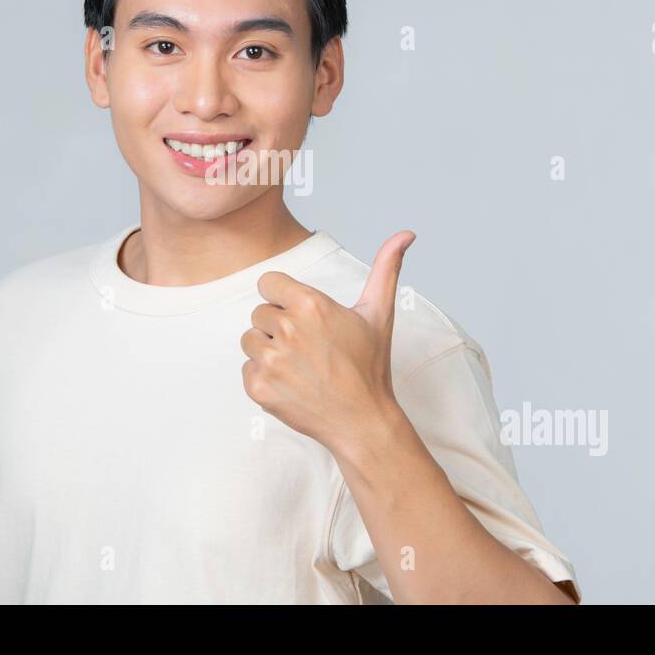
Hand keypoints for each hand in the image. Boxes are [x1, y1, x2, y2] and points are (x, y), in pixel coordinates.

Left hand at [240, 230, 415, 453]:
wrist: (362, 421)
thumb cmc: (369, 366)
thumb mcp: (378, 314)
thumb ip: (386, 268)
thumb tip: (407, 233)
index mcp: (309, 304)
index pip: (268, 282)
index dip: (284, 298)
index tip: (302, 316)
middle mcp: (286, 329)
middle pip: (259, 312)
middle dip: (278, 326)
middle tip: (309, 347)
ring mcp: (270, 360)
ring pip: (250, 340)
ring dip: (268, 350)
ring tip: (300, 365)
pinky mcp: (258, 387)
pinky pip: (247, 369)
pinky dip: (264, 377)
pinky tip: (292, 383)